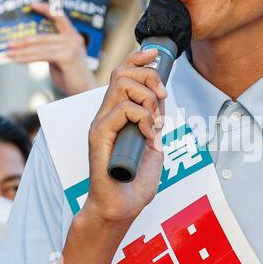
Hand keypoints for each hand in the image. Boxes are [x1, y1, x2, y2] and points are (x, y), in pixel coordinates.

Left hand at [8, 1, 97, 96]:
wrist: (84, 90)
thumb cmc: (70, 73)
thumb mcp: (60, 56)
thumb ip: (50, 47)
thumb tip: (27, 43)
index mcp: (73, 35)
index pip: (59, 16)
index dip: (46, 9)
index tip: (31, 4)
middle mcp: (74, 38)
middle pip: (43, 35)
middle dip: (24, 39)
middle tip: (9, 42)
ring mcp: (71, 47)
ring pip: (40, 46)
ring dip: (22, 50)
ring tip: (9, 52)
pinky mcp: (67, 57)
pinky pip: (42, 55)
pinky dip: (27, 58)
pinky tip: (17, 60)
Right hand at [80, 46, 166, 226]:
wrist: (120, 208)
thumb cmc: (133, 184)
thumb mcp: (153, 148)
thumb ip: (154, 125)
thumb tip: (160, 106)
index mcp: (116, 116)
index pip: (121, 75)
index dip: (138, 59)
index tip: (156, 55)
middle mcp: (105, 116)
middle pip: (121, 73)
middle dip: (149, 78)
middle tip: (164, 100)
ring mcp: (100, 125)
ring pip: (122, 85)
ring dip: (148, 99)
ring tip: (155, 123)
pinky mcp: (98, 136)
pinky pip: (123, 110)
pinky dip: (143, 119)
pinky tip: (149, 136)